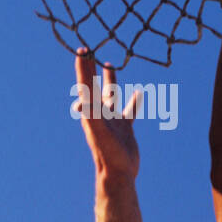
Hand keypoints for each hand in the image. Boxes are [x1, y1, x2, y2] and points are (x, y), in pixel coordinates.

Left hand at [74, 49, 139, 179]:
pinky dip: (134, 100)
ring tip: (109, 64)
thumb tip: (82, 98)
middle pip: (93, 85)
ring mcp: (112, 119)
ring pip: (110, 94)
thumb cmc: (107, 151)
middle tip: (89, 51)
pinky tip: (140, 93)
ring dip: (109, 79)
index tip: (82, 49)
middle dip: (91, 69)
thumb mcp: (98, 129)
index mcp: (91, 110)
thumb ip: (91, 112)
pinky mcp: (125, 126)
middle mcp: (99, 112)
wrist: (119, 172)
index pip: (84, 83)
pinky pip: (129, 109)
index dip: (83, 66)